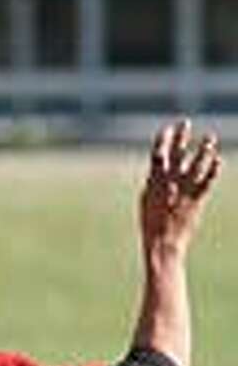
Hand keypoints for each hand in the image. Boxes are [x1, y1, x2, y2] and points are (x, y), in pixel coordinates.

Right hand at [140, 118, 221, 257]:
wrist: (162, 242)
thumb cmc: (151, 223)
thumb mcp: (146, 199)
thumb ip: (153, 182)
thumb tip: (156, 170)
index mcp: (154, 181)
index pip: (158, 153)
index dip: (163, 139)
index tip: (167, 128)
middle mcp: (170, 182)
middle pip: (177, 153)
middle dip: (181, 136)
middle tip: (186, 123)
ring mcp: (184, 190)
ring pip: (196, 164)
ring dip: (203, 149)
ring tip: (210, 138)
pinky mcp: (196, 200)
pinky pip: (207, 182)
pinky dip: (213, 170)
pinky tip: (219, 160)